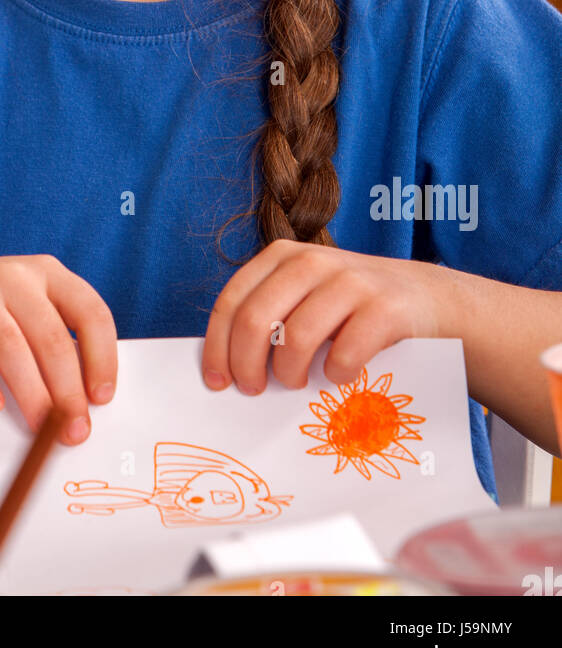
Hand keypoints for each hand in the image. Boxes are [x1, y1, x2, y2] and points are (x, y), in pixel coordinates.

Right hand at [0, 254, 117, 444]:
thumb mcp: (23, 309)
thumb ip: (52, 339)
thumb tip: (85, 399)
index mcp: (46, 273)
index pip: (90, 312)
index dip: (102, 357)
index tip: (103, 398)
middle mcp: (14, 275)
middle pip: (51, 337)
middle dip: (67, 391)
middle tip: (73, 432)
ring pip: (11, 346)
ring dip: (31, 394)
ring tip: (40, 431)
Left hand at [201, 239, 450, 394]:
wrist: (431, 299)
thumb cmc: (355, 308)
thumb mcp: (308, 296)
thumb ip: (270, 314)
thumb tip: (223, 364)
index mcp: (283, 256)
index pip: (233, 301)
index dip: (218, 345)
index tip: (218, 382)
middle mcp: (313, 261)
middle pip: (255, 319)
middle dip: (246, 364)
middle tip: (253, 390)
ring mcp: (351, 281)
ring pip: (295, 338)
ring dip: (289, 374)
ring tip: (297, 383)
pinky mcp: (385, 307)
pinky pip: (344, 353)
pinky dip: (335, 375)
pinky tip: (339, 376)